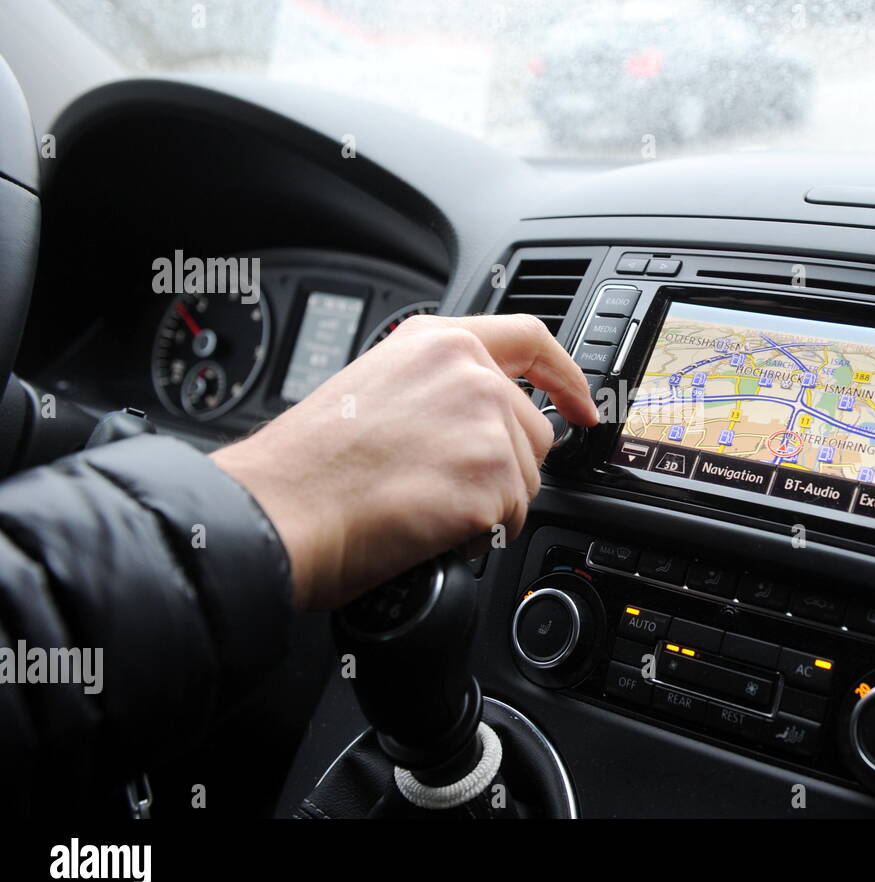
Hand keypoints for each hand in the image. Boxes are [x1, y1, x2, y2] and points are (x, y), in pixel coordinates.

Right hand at [212, 313, 597, 611]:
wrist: (279, 510)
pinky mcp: (491, 479)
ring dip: (490, 503)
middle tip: (447, 487)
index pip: (532, 341)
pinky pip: (512, 519)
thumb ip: (436, 386)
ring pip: (527, 479)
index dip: (567, 377)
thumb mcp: (375, 386)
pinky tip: (429, 527)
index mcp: (438, 343)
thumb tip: (479, 415)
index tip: (583, 404)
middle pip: (535, 428)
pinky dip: (479, 535)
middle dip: (506, 466)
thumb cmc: (309, 463)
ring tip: (424, 504)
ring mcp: (486, 425)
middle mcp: (470, 374)